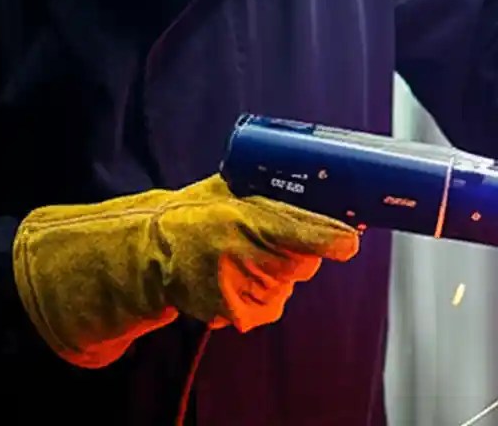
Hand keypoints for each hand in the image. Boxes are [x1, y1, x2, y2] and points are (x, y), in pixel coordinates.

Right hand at [11, 174, 358, 368]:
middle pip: (303, 262)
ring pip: (288, 285)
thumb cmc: (197, 214)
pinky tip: (235, 281)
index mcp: (243, 218)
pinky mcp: (235, 315)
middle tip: (264, 239)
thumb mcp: (230, 188)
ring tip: (240, 259)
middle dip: (296, 251)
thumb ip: (272, 189)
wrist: (149, 252)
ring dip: (276, 274)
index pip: (303, 232)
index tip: (349, 242)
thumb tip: (325, 182)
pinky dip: (261, 296)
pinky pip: (269, 307)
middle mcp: (242, 256)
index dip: (331, 239)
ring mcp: (239, 289)